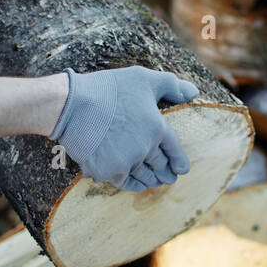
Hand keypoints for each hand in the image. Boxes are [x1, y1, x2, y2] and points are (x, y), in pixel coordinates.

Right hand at [49, 66, 198, 191]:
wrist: (72, 105)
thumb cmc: (109, 89)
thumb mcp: (145, 79)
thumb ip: (172, 85)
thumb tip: (194, 92)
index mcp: (157, 127)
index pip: (173, 148)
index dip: (179, 160)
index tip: (182, 170)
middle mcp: (145, 148)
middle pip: (159, 164)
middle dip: (165, 172)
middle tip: (169, 178)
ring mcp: (126, 162)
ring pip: (143, 175)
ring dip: (151, 180)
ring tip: (154, 183)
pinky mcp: (107, 171)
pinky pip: (124, 182)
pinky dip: (132, 186)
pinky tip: (137, 186)